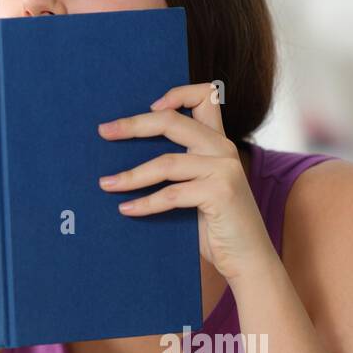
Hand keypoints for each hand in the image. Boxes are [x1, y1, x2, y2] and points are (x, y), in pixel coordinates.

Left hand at [96, 83, 274, 283]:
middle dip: (133, 125)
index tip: (149, 106)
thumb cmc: (217, 224)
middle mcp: (223, 149)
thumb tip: (129, 157)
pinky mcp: (220, 193)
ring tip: (106, 185)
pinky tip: (126, 210)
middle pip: (172, 122)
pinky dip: (145, 203)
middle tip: (103, 132)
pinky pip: (171, 194)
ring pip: (165, 163)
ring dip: (130, 176)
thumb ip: (181, 167)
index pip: (206, 96)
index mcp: (218, 142)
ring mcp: (224, 169)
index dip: (177, 93)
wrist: (248, 258)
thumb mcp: (200, 186)